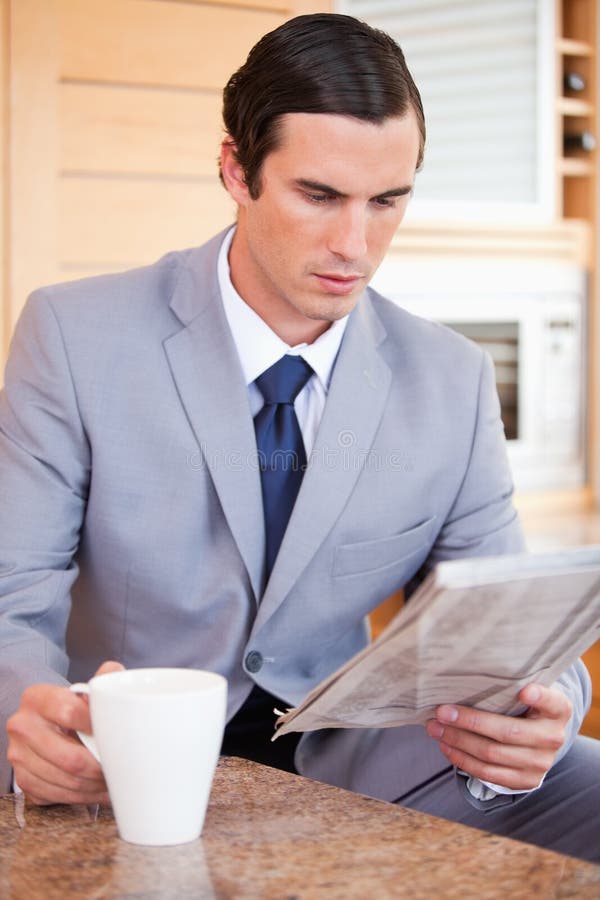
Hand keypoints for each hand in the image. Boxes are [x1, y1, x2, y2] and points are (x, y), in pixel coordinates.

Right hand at [6, 660, 123, 805]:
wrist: (48, 725)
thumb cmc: (72, 707)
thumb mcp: (84, 690)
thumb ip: (101, 679)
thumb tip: (114, 673)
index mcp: (36, 698)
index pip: (68, 712)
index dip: (95, 726)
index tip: (114, 734)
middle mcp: (22, 726)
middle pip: (69, 757)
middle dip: (99, 767)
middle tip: (120, 768)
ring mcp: (19, 755)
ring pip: (66, 780)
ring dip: (94, 786)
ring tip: (114, 781)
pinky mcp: (23, 780)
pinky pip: (58, 795)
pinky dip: (83, 796)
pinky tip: (97, 789)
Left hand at [425, 683, 571, 790]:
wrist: (540, 737)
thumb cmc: (524, 706)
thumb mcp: (526, 691)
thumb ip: (508, 686)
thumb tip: (463, 679)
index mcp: (558, 710)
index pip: (552, 701)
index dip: (539, 697)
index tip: (523, 691)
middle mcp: (553, 737)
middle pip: (507, 732)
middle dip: (469, 722)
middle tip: (441, 712)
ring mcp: (541, 763)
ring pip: (492, 755)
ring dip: (458, 741)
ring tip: (436, 729)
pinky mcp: (526, 781)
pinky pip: (489, 774)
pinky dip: (463, 760)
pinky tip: (446, 746)